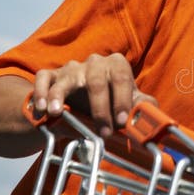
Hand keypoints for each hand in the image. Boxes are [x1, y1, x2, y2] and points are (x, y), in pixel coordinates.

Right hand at [32, 53, 156, 136]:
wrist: (83, 100)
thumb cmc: (110, 101)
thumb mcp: (128, 103)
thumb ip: (141, 107)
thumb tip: (152, 117)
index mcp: (116, 65)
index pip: (121, 77)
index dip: (123, 99)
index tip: (122, 121)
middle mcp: (94, 63)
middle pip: (96, 79)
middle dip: (100, 107)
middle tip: (103, 131)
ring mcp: (71, 68)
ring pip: (67, 77)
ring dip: (59, 95)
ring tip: (56, 112)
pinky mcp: (52, 76)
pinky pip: (43, 78)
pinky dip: (41, 92)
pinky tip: (41, 108)